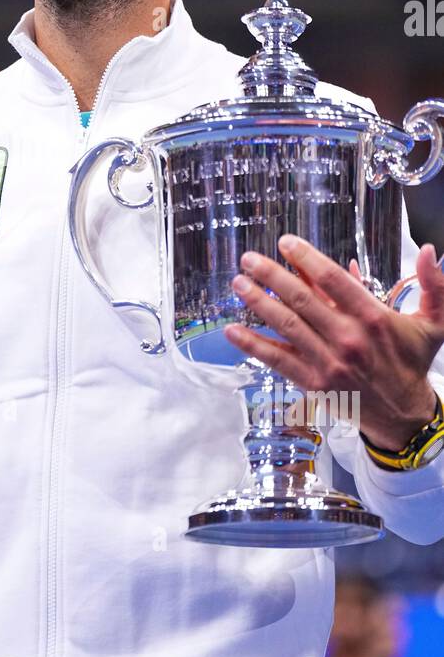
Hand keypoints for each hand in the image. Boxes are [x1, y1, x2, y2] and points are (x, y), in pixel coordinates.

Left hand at [223, 234, 443, 452]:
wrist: (404, 414)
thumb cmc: (411, 361)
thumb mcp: (433, 322)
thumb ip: (434, 285)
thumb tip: (428, 251)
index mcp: (374, 318)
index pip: (333, 280)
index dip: (307, 258)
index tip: (286, 242)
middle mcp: (348, 338)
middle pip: (302, 300)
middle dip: (271, 275)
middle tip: (249, 259)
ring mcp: (328, 362)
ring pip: (286, 326)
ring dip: (258, 302)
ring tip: (238, 283)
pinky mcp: (313, 382)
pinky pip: (277, 360)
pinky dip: (253, 344)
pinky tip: (232, 330)